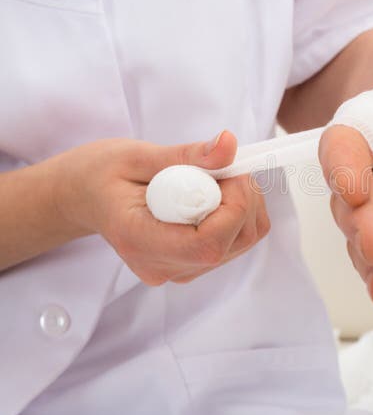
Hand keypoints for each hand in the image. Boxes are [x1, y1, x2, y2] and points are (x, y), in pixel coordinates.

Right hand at [59, 131, 269, 284]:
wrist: (85, 197)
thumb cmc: (101, 174)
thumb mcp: (136, 155)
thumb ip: (186, 154)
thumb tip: (229, 145)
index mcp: (139, 241)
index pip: (208, 244)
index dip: (233, 205)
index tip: (229, 170)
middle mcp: (163, 266)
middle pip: (232, 242)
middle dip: (244, 198)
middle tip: (225, 166)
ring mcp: (179, 270)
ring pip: (242, 242)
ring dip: (245, 203)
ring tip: (217, 177)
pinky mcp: (192, 263)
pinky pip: (236, 241)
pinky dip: (240, 212)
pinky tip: (218, 193)